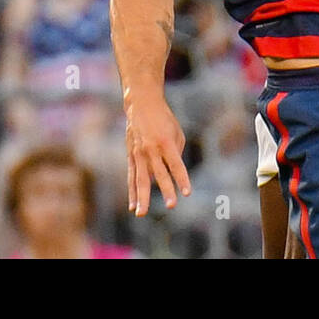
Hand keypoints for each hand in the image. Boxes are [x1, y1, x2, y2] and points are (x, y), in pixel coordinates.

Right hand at [124, 84, 190, 215]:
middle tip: (171, 205)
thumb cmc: (164, 119)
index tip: (187, 193)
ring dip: (142, 197)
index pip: (176, 164)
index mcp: (166, 142)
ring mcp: (139, 154)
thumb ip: (176, 153)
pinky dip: (132, 192)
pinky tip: (133, 206)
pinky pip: (132, 177)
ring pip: (141, 179)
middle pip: (160, 174)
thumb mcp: (176, 132)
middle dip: (166, 190)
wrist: (141, 104)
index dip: (182, 179)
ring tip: (141, 213)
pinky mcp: (131, 156)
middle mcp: (151, 149)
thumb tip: (172, 174)